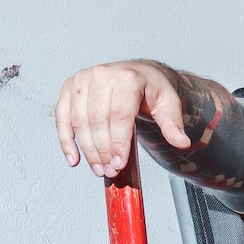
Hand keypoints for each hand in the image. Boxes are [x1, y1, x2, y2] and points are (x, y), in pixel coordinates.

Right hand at [53, 60, 196, 179]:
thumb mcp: (168, 103)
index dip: (118, 142)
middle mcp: (101, 75)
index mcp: (127, 77)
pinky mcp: (69, 88)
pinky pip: (62, 117)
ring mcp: (82, 80)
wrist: (136, 73)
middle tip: (110, 171)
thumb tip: (181, 142)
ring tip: (98, 169)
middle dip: (103, 150)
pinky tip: (74, 159)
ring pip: (79, 121)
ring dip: (87, 149)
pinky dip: (66, 140)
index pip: (119, 115)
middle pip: (97, 120)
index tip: (119, 164)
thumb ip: (173, 124)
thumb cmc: (151, 89)